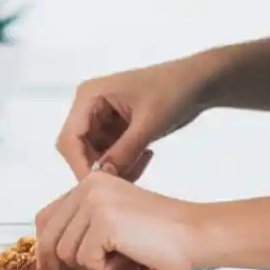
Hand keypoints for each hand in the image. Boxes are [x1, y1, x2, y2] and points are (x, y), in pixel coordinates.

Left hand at [34, 166, 199, 269]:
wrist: (197, 233)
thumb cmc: (162, 235)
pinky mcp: (104, 221)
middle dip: (61, 264)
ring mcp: (95, 202)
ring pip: (66, 252)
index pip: (46, 217)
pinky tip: (130, 260)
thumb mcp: (115, 222)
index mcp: (89, 183)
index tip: (52, 269)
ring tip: (123, 259)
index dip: (46, 247)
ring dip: (93, 267)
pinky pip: (87, 261)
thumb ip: (85, 228)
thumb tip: (49, 259)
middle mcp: (88, 187)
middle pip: (50, 237)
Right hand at [56, 57, 213, 180]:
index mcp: (89, 97)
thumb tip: (102, 179)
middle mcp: (89, 108)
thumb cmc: (173, 91)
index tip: (99, 187)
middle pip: (79, 150)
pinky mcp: (114, 129)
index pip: (70, 139)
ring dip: (115, 167)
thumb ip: (123, 152)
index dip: (80, 165)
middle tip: (127, 180)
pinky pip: (110, 155)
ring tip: (142, 161)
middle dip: (100, 168)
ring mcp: (101, 119)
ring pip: (95, 156)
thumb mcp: (149, 123)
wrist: (199, 82)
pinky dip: (124, 163)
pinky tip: (145, 155)